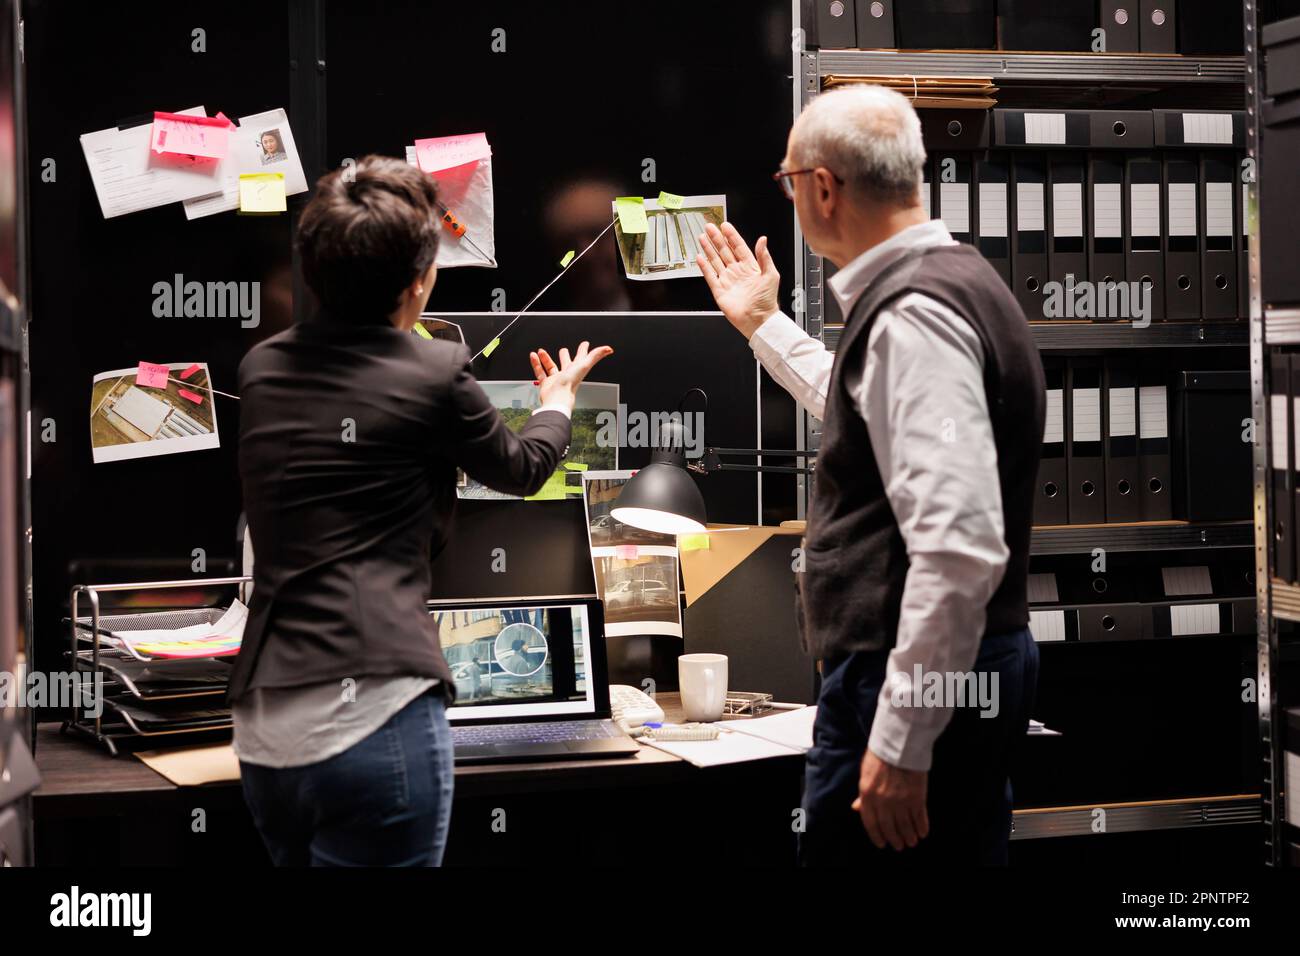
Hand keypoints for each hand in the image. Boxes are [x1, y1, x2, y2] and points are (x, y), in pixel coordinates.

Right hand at [529, 341, 613, 409]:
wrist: (557, 398)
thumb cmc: (570, 384)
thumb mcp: (584, 365)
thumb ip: (595, 356)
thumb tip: (607, 349)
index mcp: (576, 369)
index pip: (581, 358)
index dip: (583, 351)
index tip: (585, 344)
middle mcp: (567, 374)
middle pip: (567, 364)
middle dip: (565, 356)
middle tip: (563, 350)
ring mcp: (556, 379)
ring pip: (551, 367)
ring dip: (546, 358)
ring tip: (541, 351)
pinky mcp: (546, 384)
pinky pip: (540, 372)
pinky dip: (536, 364)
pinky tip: (533, 357)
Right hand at [696, 222, 780, 339]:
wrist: (758, 320)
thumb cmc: (767, 300)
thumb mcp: (771, 274)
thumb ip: (764, 256)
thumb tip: (762, 240)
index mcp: (750, 267)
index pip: (738, 247)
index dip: (731, 236)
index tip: (725, 226)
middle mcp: (737, 272)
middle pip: (724, 251)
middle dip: (717, 238)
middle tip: (710, 227)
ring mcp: (728, 280)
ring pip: (716, 260)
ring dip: (709, 249)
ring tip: (703, 237)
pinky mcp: (719, 290)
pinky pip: (710, 276)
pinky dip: (704, 266)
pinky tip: (700, 257)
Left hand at [851, 749, 929, 850]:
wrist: (899, 744)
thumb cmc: (879, 757)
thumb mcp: (864, 774)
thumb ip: (862, 794)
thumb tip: (856, 809)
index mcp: (868, 795)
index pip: (871, 823)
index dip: (876, 836)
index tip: (882, 843)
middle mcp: (884, 802)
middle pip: (889, 828)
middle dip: (895, 839)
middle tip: (899, 846)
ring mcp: (901, 801)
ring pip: (906, 826)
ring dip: (909, 836)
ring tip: (911, 842)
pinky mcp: (917, 798)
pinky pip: (920, 818)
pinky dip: (922, 827)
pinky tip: (922, 832)